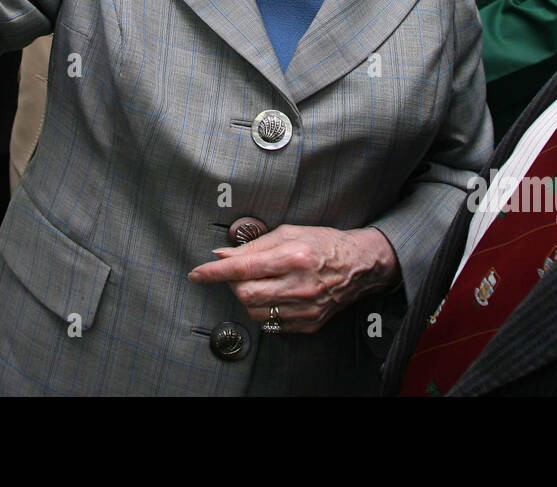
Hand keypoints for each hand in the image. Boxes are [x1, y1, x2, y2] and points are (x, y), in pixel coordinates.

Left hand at [187, 225, 399, 333]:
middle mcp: (299, 285)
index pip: (243, 268)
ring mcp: (305, 308)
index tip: (197, 274)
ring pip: (256, 312)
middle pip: (246, 295)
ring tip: (259, 283)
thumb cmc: (323, 243)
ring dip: (247, 298)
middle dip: (232, 285)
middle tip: (237, 274)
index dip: (215, 272)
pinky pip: (272, 323)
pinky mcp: (309, 323)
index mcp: (293, 257)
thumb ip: (254, 246)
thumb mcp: (288, 233)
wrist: (359, 266)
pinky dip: (265, 310)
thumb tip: (222, 255)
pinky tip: (274, 295)